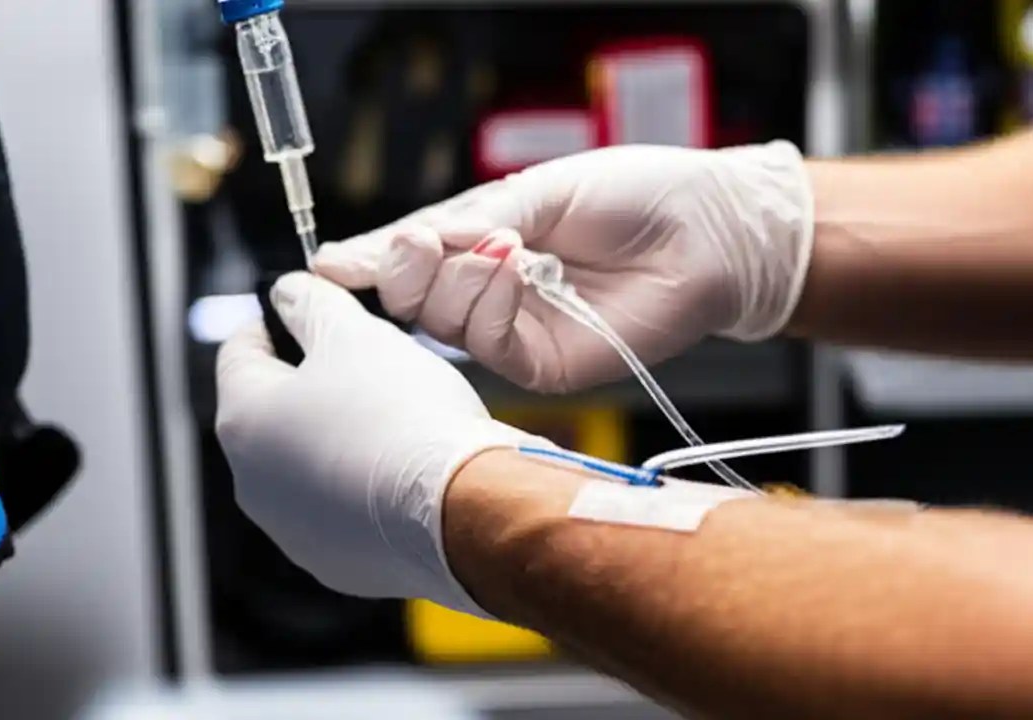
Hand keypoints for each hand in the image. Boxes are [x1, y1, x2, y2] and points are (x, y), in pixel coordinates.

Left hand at [215, 272, 545, 614]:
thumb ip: (311, 304)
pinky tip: (406, 468)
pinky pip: (344, 511)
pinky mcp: (339, 563)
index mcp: (243, 420)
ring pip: (309, 466)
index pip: (239, 351)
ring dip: (340, 437)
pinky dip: (365, 486)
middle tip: (364, 363)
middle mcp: (254, 484)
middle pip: (275, 413)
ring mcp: (294, 530)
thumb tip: (290, 293)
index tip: (306, 311)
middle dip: (315, 383)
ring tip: (395, 419)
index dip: (275, 321)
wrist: (463, 505)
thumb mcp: (355, 333)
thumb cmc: (405, 417)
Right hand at [316, 142, 812, 393]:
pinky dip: (488, 302)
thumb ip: (468, 222)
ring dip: (457, 278)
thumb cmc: (634, 197)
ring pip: (439, 324)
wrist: (706, 231)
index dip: (366, 263)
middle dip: (404, 269)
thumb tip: (396, 240)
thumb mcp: (539, 190)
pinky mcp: (544, 365)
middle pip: (410, 301)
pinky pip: (487, 344)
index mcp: (482, 246)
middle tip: (425, 240)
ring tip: (508, 243)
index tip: (326, 266)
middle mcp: (491, 295)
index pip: (409, 261)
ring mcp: (516, 332)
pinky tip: (515, 268)